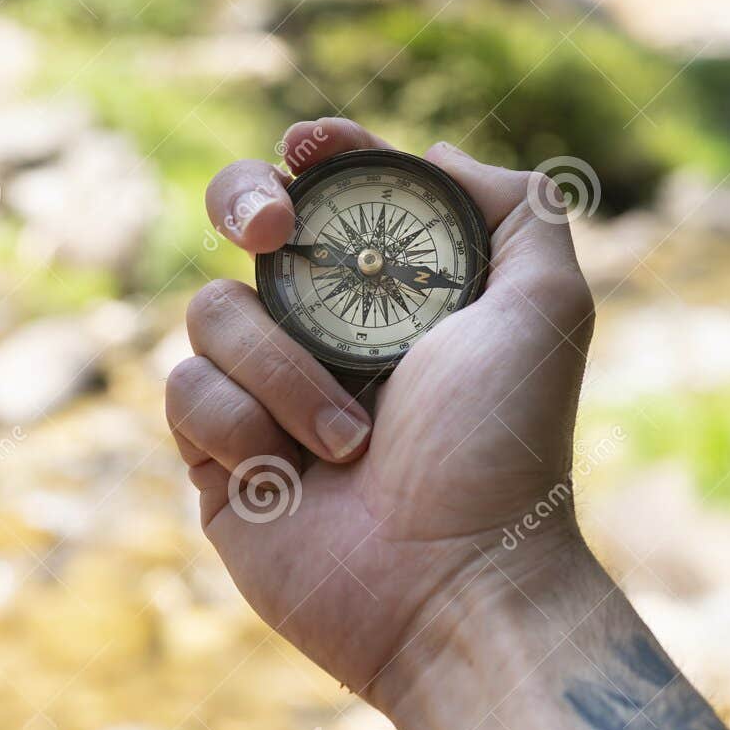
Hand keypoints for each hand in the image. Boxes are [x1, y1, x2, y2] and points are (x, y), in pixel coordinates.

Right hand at [165, 118, 594, 706]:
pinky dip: (241, 424)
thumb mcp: (545, 308)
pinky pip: (184, 392)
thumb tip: (432, 153)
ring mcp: (263, 392)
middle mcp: (323, 332)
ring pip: (213, 312)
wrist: (452, 583)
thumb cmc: (504, 448)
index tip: (316, 146)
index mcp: (393, 295)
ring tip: (351, 442)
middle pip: (241, 219)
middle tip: (273, 229)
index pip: (335, 195)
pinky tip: (291, 477)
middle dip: (245, 198)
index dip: (318, 156)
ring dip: (285, 371)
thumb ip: (519, 210)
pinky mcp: (215, 455)